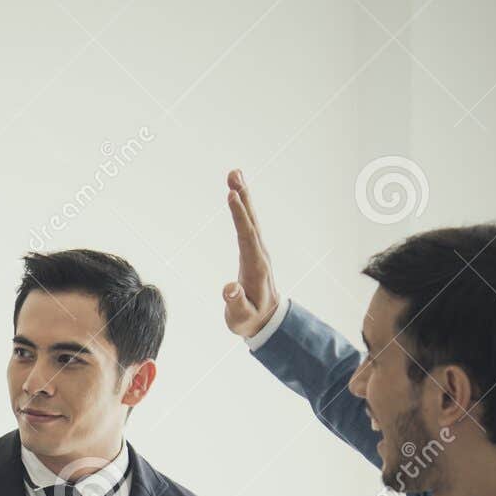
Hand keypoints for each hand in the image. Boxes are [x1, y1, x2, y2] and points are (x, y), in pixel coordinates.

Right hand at [223, 169, 280, 337]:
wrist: (266, 321)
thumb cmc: (251, 320)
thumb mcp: (241, 318)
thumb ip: (236, 304)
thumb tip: (229, 287)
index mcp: (256, 268)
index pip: (247, 237)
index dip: (240, 216)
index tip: (232, 196)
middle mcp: (259, 254)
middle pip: (251, 221)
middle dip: (243, 197)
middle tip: (234, 173)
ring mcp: (257, 251)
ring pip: (250, 219)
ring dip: (243, 196)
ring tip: (234, 174)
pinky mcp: (253, 250)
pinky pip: (247, 224)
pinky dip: (242, 207)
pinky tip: (235, 193)